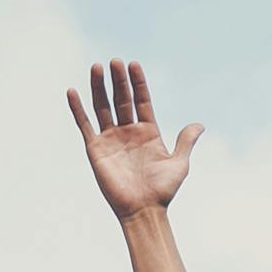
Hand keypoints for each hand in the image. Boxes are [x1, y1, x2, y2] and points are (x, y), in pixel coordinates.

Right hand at [69, 58, 199, 219]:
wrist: (144, 210)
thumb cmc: (162, 191)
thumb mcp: (179, 163)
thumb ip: (185, 142)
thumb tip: (199, 124)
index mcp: (147, 132)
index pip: (141, 100)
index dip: (138, 83)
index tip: (133, 65)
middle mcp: (128, 132)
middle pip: (121, 99)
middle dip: (118, 81)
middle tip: (115, 61)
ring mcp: (110, 139)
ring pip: (102, 107)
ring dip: (99, 87)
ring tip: (97, 66)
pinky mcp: (95, 149)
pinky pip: (84, 125)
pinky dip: (77, 108)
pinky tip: (72, 91)